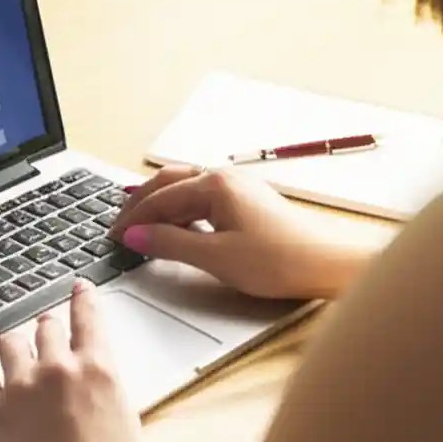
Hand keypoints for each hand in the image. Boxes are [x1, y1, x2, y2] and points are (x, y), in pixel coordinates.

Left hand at [0, 280, 139, 441]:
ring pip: (10, 343)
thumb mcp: (125, 423)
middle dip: (49, 329)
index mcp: (98, 369)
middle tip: (49, 333)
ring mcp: (19, 388)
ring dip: (17, 345)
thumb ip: (106, 386)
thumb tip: (94, 372)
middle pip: (47, 327)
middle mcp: (56, 369)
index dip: (82, 297)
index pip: (87, 315)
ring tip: (17, 352)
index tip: (77, 287)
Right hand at [110, 165, 373, 298]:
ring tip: (138, 220)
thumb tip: (135, 235)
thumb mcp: (215, 257)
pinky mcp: (246, 201)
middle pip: (168, 183)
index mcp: (214, 185)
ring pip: (184, 188)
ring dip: (159, 203)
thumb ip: (170, 243)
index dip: (132, 219)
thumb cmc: (280, 260)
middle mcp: (224, 177)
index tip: (113, 236)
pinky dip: (179, 208)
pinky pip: (201, 196)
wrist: (329, 264)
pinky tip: (175, 224)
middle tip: (117, 225)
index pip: (159, 198)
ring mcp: (237, 187)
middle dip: (139, 204)